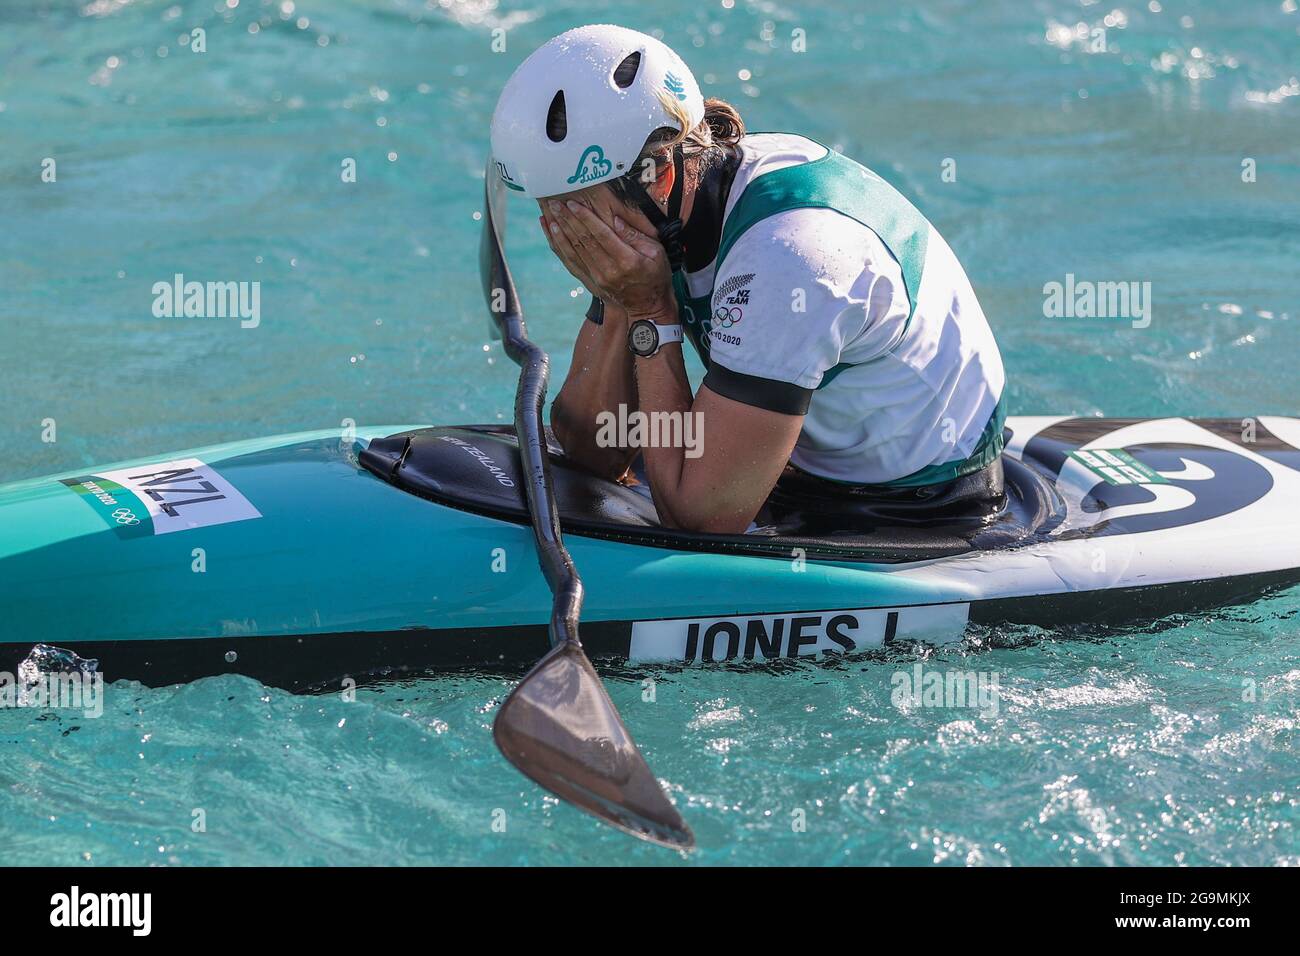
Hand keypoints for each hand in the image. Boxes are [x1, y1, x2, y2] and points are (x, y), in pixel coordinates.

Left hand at [543, 199, 675, 320]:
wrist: (648, 307)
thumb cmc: (656, 276)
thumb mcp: (657, 253)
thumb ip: (635, 236)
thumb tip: (615, 220)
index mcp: (626, 260)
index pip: (601, 235)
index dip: (586, 218)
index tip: (573, 203)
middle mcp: (608, 270)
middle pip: (584, 241)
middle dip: (569, 220)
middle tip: (556, 203)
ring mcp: (597, 278)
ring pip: (574, 250)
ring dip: (561, 230)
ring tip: (551, 213)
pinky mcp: (590, 281)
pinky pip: (570, 262)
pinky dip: (559, 245)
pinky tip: (551, 232)